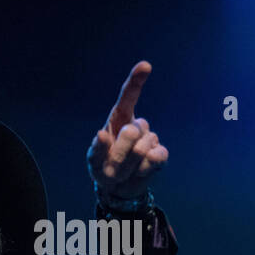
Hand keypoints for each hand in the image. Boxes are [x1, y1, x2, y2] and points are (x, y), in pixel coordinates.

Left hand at [86, 61, 167, 200]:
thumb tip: (102, 134)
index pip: (128, 96)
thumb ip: (97, 150)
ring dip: (129, 164)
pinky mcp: (160, 154)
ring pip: (143, 147)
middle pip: (133, 130)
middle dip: (120, 151)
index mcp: (118, 119)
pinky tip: (140, 171)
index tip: (146, 66)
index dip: (136, 81)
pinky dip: (146, 168)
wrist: (120, 188)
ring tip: (124, 170)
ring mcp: (150, 139)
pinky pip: (157, 157)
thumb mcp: (94, 162)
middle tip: (113, 165)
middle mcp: (136, 125)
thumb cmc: (104, 169)